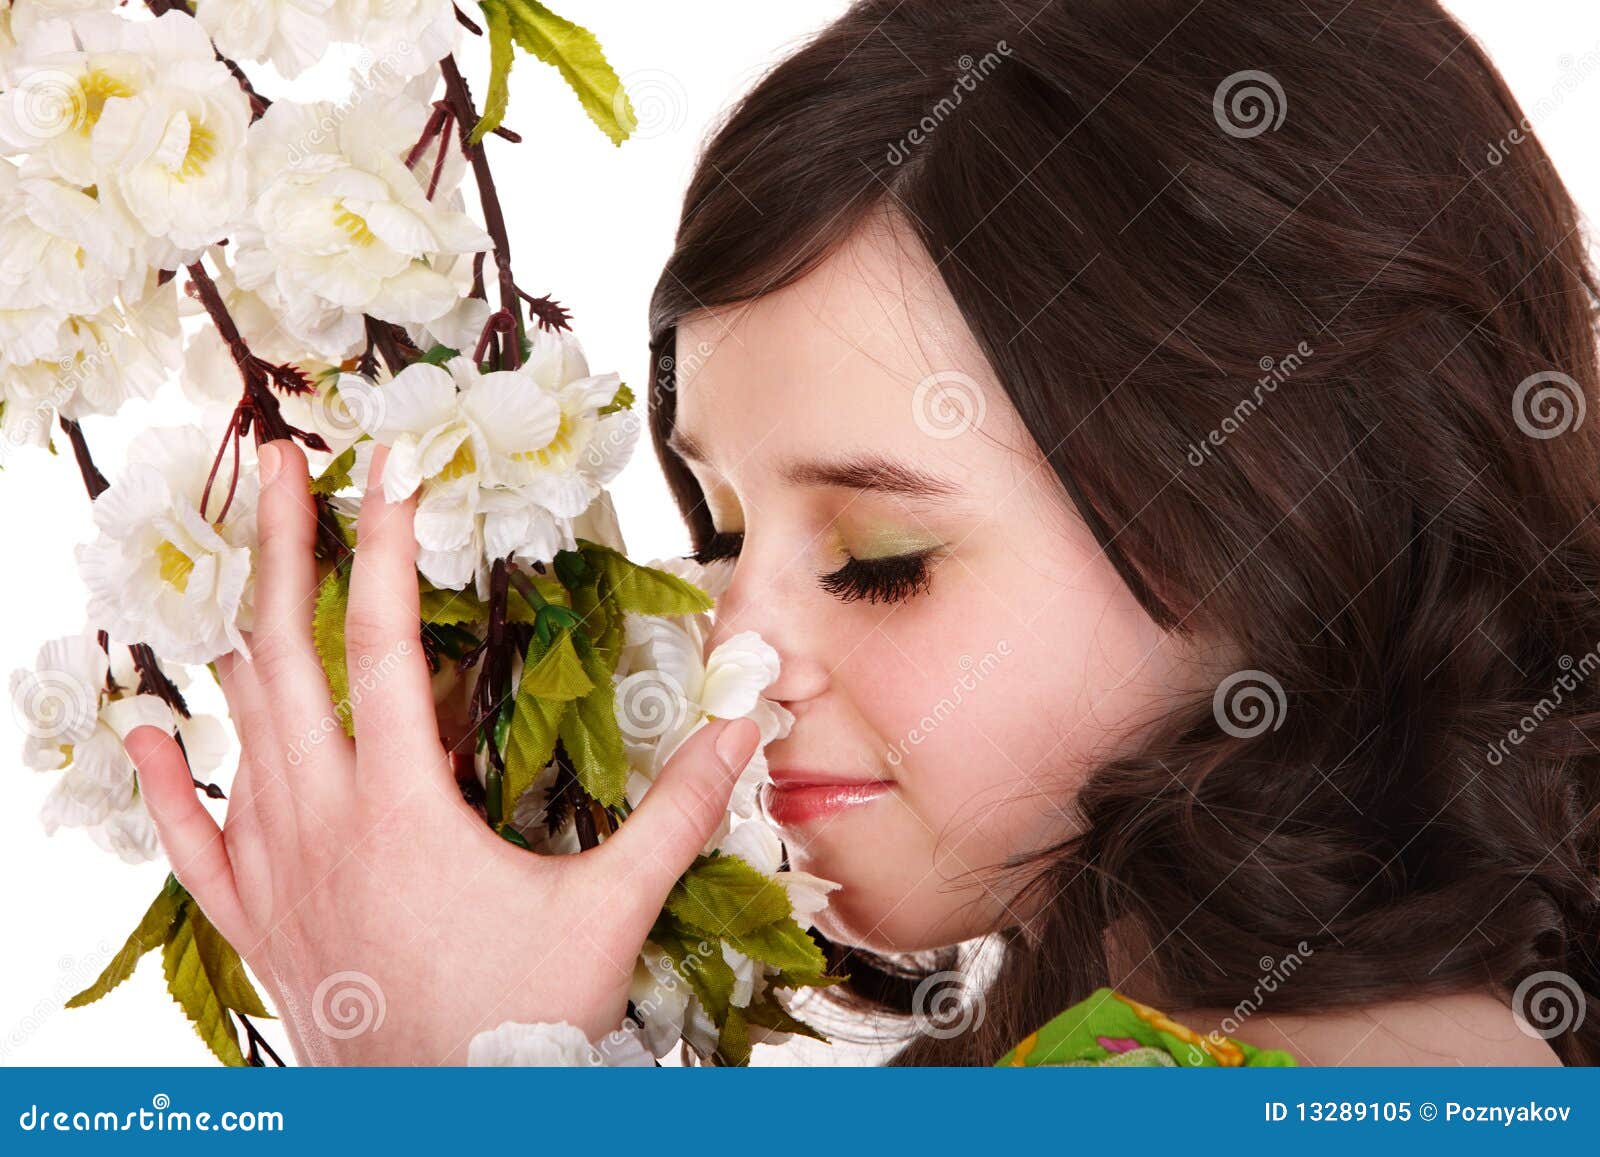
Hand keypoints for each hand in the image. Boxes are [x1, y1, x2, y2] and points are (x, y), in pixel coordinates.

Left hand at [124, 438, 759, 1064]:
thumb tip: (746, 717)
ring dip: (243, 634)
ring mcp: (274, 870)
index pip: (382, 638)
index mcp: (401, 804)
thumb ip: (680, 805)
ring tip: (255, 565)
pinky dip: (163, 777)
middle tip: (287, 468)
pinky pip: (187, 840)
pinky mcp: (256, 919)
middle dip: (285, 548)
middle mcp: (319, 821)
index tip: (392, 462)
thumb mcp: (612, 906)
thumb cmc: (523, 1019)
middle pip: (283, 653)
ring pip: (239, 727)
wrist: (448, 1123)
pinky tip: (146, 727)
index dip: (388, 538)